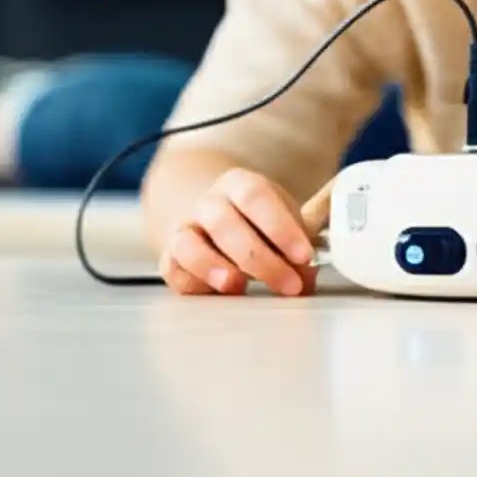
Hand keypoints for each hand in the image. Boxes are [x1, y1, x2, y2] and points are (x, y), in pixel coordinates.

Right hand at [158, 168, 316, 295]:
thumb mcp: (284, 223)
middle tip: (288, 284)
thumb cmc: (258, 225)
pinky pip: (173, 269)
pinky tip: (218, 292)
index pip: (255, 196)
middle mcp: (208, 204)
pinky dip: (194, 283)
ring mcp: (185, 229)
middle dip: (259, 259)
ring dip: (213, 267)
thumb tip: (305, 277)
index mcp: (239, 185)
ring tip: (239, 286)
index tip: (304, 255)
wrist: (217, 220)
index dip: (280, 226)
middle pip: (223, 222)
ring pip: (188, 244)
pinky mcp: (171, 257)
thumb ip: (297, 248)